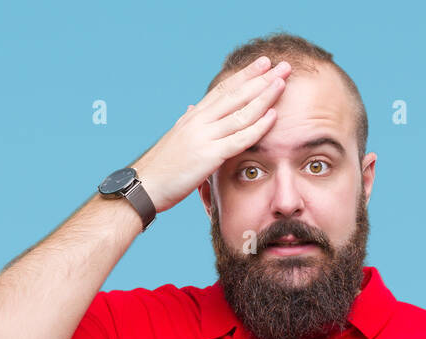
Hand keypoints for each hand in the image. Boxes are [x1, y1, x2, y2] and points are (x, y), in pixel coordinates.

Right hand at [130, 56, 291, 213]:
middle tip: (282, 66)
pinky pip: (239, 139)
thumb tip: (192, 109)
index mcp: (192, 117)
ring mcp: (203, 137)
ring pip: (240, 112)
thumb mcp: (176, 139)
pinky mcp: (208, 156)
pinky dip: (258, 127)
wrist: (143, 187)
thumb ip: (188, 123)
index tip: (262, 64)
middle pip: (235, 94)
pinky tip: (273, 116)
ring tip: (282, 83)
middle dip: (261, 79)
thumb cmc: (160, 169)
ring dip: (264, 97)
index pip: (222, 89)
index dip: (244, 75)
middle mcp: (198, 121)